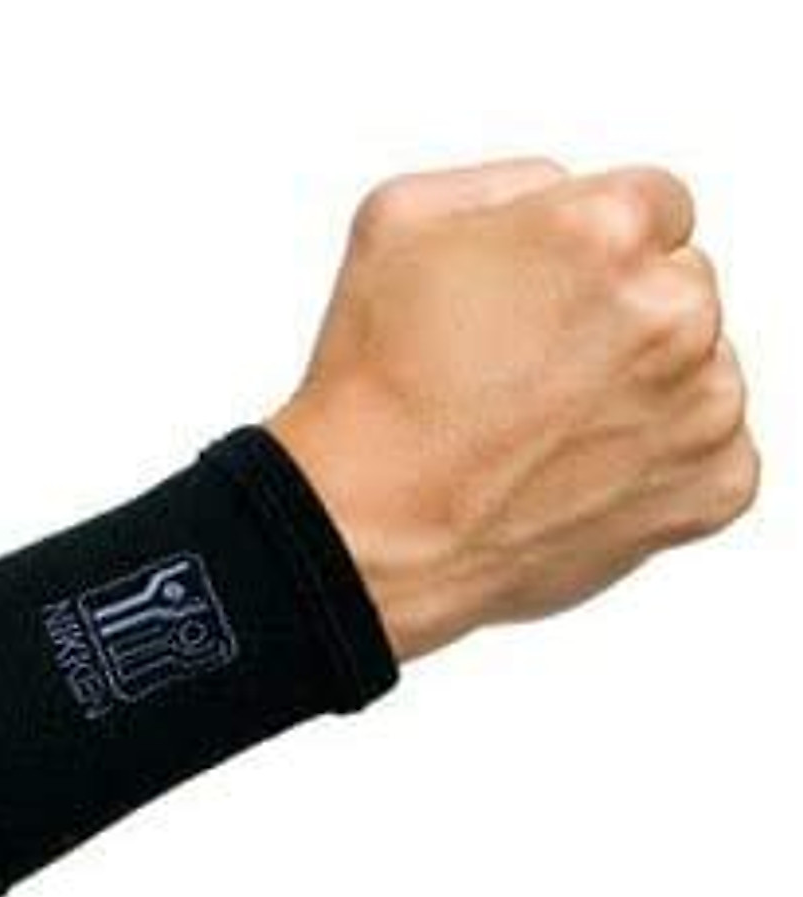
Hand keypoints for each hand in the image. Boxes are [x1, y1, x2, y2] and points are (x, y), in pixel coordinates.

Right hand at [268, 159, 758, 660]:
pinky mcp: (710, 486)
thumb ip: (504, 183)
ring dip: (642, 388)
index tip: (556, 293)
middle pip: (680, 288)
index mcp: (608, 232)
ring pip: (699, 370)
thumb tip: (558, 195)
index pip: (657, 207)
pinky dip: (656, 461)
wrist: (369, 531)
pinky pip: (709, 452)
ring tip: (543, 427)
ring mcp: (702, 406)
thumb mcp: (395, 222)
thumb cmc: (376, 398)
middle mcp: (673, 314)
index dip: (594, 252)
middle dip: (619, 318)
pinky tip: (575, 469)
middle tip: (530, 368)